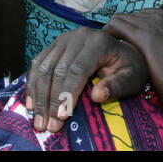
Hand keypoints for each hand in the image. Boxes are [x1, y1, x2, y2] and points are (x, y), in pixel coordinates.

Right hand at [23, 27, 147, 132]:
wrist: (123, 53)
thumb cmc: (128, 69)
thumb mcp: (131, 78)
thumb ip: (117, 86)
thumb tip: (97, 96)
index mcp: (98, 42)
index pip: (77, 70)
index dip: (67, 93)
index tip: (62, 116)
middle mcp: (78, 37)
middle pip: (57, 70)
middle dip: (50, 100)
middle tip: (47, 125)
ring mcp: (64, 39)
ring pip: (44, 67)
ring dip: (38, 96)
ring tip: (38, 119)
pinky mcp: (54, 45)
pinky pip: (38, 64)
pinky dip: (32, 84)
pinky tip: (31, 103)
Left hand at [102, 11, 162, 117]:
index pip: (147, 15)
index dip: (137, 26)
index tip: (130, 38)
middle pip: (134, 15)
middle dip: (125, 27)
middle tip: (118, 41)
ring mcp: (155, 25)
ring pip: (123, 18)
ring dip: (115, 29)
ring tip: (110, 43)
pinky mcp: (145, 37)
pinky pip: (117, 25)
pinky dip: (109, 31)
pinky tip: (106, 41)